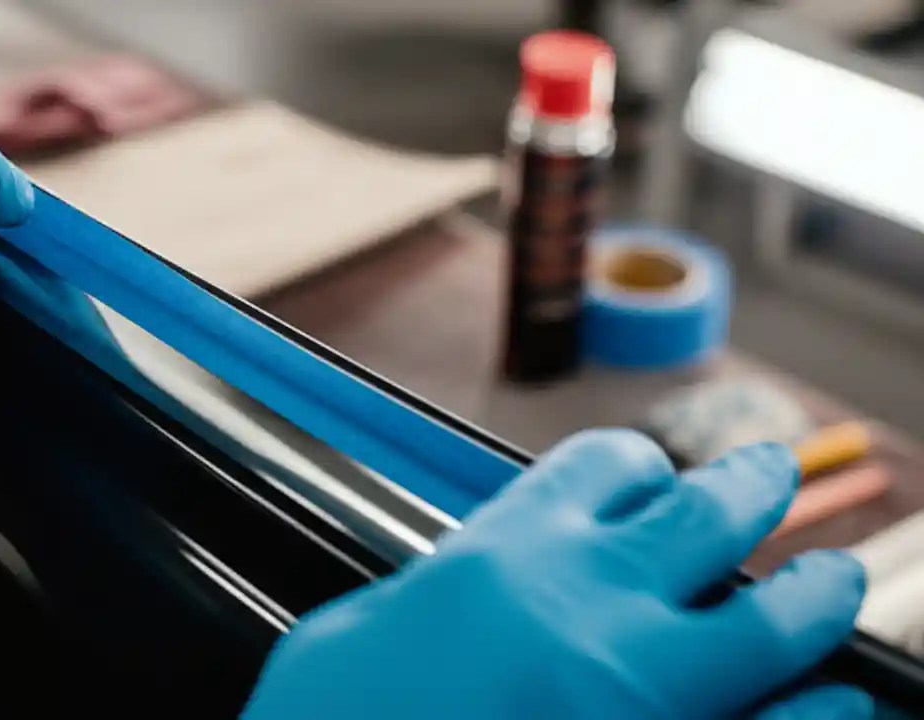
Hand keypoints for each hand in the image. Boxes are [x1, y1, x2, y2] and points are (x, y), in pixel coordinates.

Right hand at [243, 430, 870, 718]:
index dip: (634, 465)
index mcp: (505, 556)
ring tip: (831, 588)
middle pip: (709, 514)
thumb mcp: (361, 629)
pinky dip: (817, 715)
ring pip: (774, 624)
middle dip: (754, 485)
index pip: (604, 469)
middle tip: (774, 475)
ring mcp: (642, 695)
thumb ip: (443, 591)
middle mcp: (588, 608)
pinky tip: (834, 706)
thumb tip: (478, 583)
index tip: (646, 477)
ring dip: (816, 599)